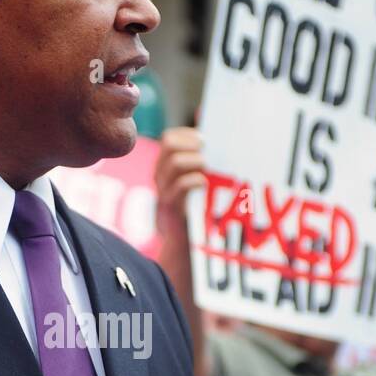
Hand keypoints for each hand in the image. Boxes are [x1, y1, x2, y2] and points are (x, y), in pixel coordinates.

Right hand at [154, 127, 206, 246]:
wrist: (181, 240)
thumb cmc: (193, 207)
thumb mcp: (193, 181)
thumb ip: (201, 162)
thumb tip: (214, 141)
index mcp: (165, 166)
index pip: (169, 138)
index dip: (187, 135)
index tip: (205, 141)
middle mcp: (160, 174)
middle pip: (169, 144)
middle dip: (191, 144)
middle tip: (206, 153)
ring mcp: (163, 189)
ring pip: (175, 162)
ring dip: (196, 161)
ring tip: (207, 170)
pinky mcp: (170, 205)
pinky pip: (180, 185)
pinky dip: (195, 180)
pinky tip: (204, 184)